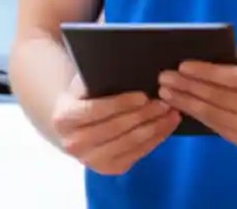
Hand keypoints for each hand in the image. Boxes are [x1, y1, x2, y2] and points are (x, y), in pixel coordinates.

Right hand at [50, 75, 181, 174]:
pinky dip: (156, 139)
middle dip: (144, 115)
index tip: (143, 95)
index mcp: (64, 118)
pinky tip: (166, 126)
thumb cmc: (83, 97)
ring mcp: (92, 160)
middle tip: (165, 102)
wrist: (73, 127)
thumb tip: (127, 69)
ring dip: (155, 127)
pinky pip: (138, 153)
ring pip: (131, 142)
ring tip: (172, 113)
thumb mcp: (82, 84)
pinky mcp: (110, 169)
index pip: (96, 110)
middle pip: (116, 128)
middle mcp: (74, 144)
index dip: (121, 103)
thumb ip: (96, 78)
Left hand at [157, 48, 236, 150]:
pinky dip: (196, 116)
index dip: (205, 72)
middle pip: (218, 97)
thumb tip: (217, 52)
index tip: (182, 65)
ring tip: (166, 92)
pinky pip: (216, 127)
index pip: (232, 78)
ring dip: (185, 102)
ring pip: (213, 115)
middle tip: (164, 78)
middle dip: (187, 87)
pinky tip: (181, 105)